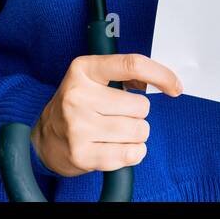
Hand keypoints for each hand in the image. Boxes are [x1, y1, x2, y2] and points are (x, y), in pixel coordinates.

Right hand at [31, 53, 183, 176]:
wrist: (44, 139)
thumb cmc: (77, 106)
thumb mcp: (93, 79)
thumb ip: (125, 75)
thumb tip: (163, 82)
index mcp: (83, 69)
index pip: (132, 64)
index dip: (160, 75)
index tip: (175, 86)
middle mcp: (78, 96)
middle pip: (141, 106)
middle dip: (139, 114)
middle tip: (119, 116)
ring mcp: (78, 126)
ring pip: (139, 131)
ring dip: (136, 135)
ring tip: (116, 133)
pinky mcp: (82, 154)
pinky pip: (130, 154)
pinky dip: (133, 153)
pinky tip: (117, 148)